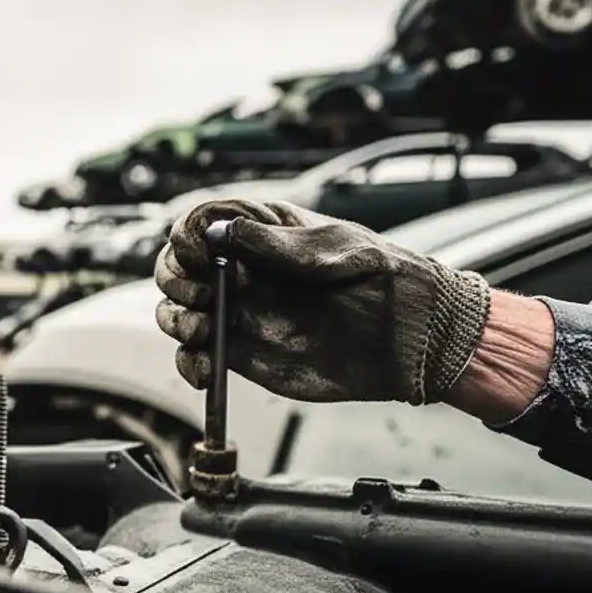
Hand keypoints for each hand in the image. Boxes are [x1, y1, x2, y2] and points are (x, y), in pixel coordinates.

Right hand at [154, 199, 490, 404]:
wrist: (416, 340)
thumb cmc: (387, 281)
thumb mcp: (335, 250)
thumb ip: (277, 244)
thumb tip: (224, 230)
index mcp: (264, 233)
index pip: (202, 221)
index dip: (187, 235)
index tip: (198, 253)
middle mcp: (244, 270)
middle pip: (179, 265)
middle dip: (175, 278)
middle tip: (200, 295)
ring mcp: (240, 311)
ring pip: (179, 309)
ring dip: (175, 319)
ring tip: (201, 329)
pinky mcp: (244, 352)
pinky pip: (198, 355)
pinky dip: (188, 363)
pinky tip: (203, 371)